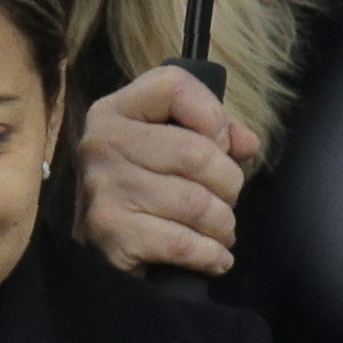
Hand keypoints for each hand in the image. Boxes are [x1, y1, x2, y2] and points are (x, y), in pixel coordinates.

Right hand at [77, 64, 260, 278]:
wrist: (95, 255)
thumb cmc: (141, 191)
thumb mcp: (167, 144)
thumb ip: (212, 132)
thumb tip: (247, 144)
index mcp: (114, 111)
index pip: (174, 86)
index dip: (213, 115)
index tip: (220, 144)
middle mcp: (102, 144)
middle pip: (197, 152)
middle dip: (229, 183)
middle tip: (225, 199)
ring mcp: (105, 190)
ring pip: (197, 203)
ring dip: (223, 224)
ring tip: (219, 229)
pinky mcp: (113, 236)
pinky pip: (185, 243)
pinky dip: (212, 255)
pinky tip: (214, 256)